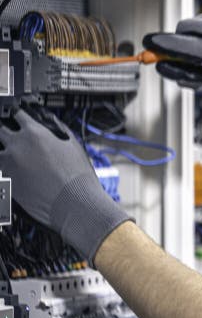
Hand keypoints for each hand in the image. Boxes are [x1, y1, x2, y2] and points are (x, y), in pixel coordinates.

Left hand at [0, 110, 129, 262]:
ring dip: (4, 150)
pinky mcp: (5, 181)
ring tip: (12, 155)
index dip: (16, 113)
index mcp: (34, 133)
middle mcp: (17, 145)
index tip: (16, 115)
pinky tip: (15, 170)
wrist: (73, 204)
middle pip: (0, 129)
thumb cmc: (77, 178)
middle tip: (9, 134)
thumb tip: (51, 125)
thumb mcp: (73, 146)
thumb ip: (58, 131)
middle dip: (4, 130)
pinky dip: (5, 167)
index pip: (17, 114)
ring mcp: (8, 164)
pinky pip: (0, 169)